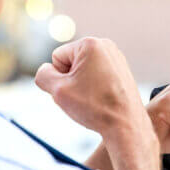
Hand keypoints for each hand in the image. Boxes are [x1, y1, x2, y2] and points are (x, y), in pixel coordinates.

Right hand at [35, 37, 152, 144]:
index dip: (59, 78)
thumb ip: (43, 76)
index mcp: (90, 44)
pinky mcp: (121, 70)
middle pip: (70, 63)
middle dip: (71, 80)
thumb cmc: (95, 107)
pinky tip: (102, 100)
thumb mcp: (58, 91)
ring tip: (94, 99)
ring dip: (81, 85)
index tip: (76, 90)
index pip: (57, 57)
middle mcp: (105, 45)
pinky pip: (96, 76)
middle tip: (85, 97)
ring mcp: (116, 57)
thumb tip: (46, 70)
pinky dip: (95, 88)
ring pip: (83, 71)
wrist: (126, 125)